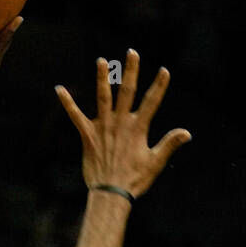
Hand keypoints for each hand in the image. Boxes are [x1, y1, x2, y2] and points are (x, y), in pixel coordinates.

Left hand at [56, 50, 190, 198]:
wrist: (111, 194)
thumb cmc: (135, 181)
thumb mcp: (155, 163)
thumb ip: (169, 144)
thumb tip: (187, 133)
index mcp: (137, 129)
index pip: (151, 103)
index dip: (158, 86)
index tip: (164, 71)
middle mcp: (120, 124)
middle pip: (126, 92)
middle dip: (130, 72)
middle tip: (132, 52)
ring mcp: (103, 128)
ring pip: (103, 98)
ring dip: (102, 79)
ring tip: (101, 62)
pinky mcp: (88, 136)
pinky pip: (76, 116)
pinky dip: (67, 103)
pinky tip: (59, 89)